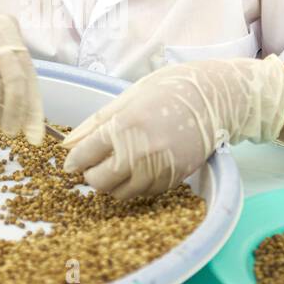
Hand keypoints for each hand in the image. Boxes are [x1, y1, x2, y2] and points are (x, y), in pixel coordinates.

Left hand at [61, 54, 283, 198]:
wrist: (215, 97)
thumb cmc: (169, 89)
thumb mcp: (128, 97)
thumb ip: (96, 123)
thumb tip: (69, 143)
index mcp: (125, 126)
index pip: (85, 156)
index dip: (73, 162)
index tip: (72, 162)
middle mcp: (141, 151)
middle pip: (100, 182)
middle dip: (91, 176)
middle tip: (95, 165)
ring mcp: (160, 168)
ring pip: (122, 193)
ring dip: (114, 184)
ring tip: (118, 166)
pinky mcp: (175, 178)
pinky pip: (145, 193)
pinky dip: (136, 185)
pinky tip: (139, 168)